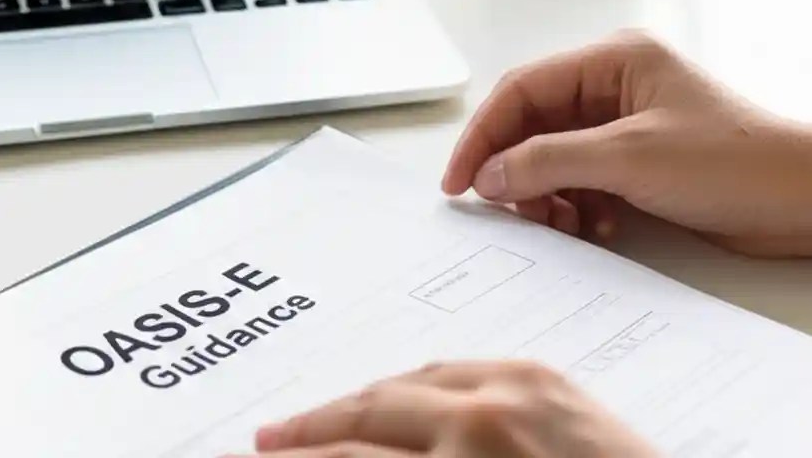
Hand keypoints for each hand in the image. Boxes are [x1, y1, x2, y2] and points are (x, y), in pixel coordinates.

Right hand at [227, 361, 657, 457]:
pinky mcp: (546, 376)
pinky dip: (415, 381)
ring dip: (357, 401)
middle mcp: (485, 418)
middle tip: (268, 439)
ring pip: (406, 380)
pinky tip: (393, 396)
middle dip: (308, 427)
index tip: (264, 457)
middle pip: (366, 411)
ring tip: (318, 420)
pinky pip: (458, 364)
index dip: (299, 456)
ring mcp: (519, 388)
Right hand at [442, 31, 811, 256]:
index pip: (521, 90)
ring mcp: (625, 125)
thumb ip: (549, 161)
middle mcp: (613, 86)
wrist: (806, 201)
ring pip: (552, 158)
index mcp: (611, 60)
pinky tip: (592, 227)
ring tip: (557, 223)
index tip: (460, 179)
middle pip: (532, 125)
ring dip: (544, 194)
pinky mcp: (637, 162)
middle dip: (514, 170)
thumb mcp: (629, 157)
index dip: (483, 135)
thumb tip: (489, 175)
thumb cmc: (739, 161)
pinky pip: (579, 181)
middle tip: (501, 209)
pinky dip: (573, 207)